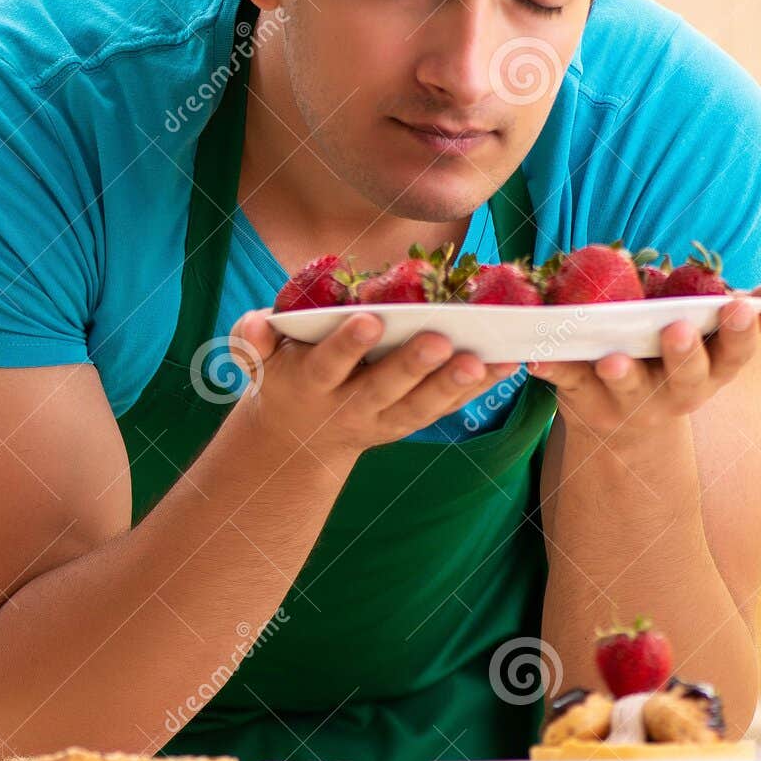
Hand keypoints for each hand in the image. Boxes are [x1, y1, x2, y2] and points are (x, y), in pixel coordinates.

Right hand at [227, 308, 516, 464]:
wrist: (298, 439)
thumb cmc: (285, 376)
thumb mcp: (259, 361)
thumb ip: (253, 340)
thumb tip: (257, 324)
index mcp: (311, 383)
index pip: (328, 364)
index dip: (346, 345)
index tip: (368, 321)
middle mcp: (349, 406)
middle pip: (383, 388)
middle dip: (411, 366)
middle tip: (440, 340)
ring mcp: (384, 419)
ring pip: (421, 405)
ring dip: (452, 385)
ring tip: (482, 359)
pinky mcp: (410, 421)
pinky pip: (447, 407)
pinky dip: (477, 388)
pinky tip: (507, 362)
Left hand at [526, 285, 760, 440]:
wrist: (621, 423)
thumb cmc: (670, 357)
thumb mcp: (709, 338)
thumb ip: (745, 315)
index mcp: (710, 370)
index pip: (735, 354)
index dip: (740, 333)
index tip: (739, 306)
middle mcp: (675, 393)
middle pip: (686, 378)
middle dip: (683, 354)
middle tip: (676, 330)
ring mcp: (629, 402)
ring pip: (628, 389)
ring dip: (622, 374)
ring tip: (611, 358)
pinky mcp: (584, 401)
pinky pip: (567, 383)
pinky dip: (553, 368)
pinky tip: (539, 354)